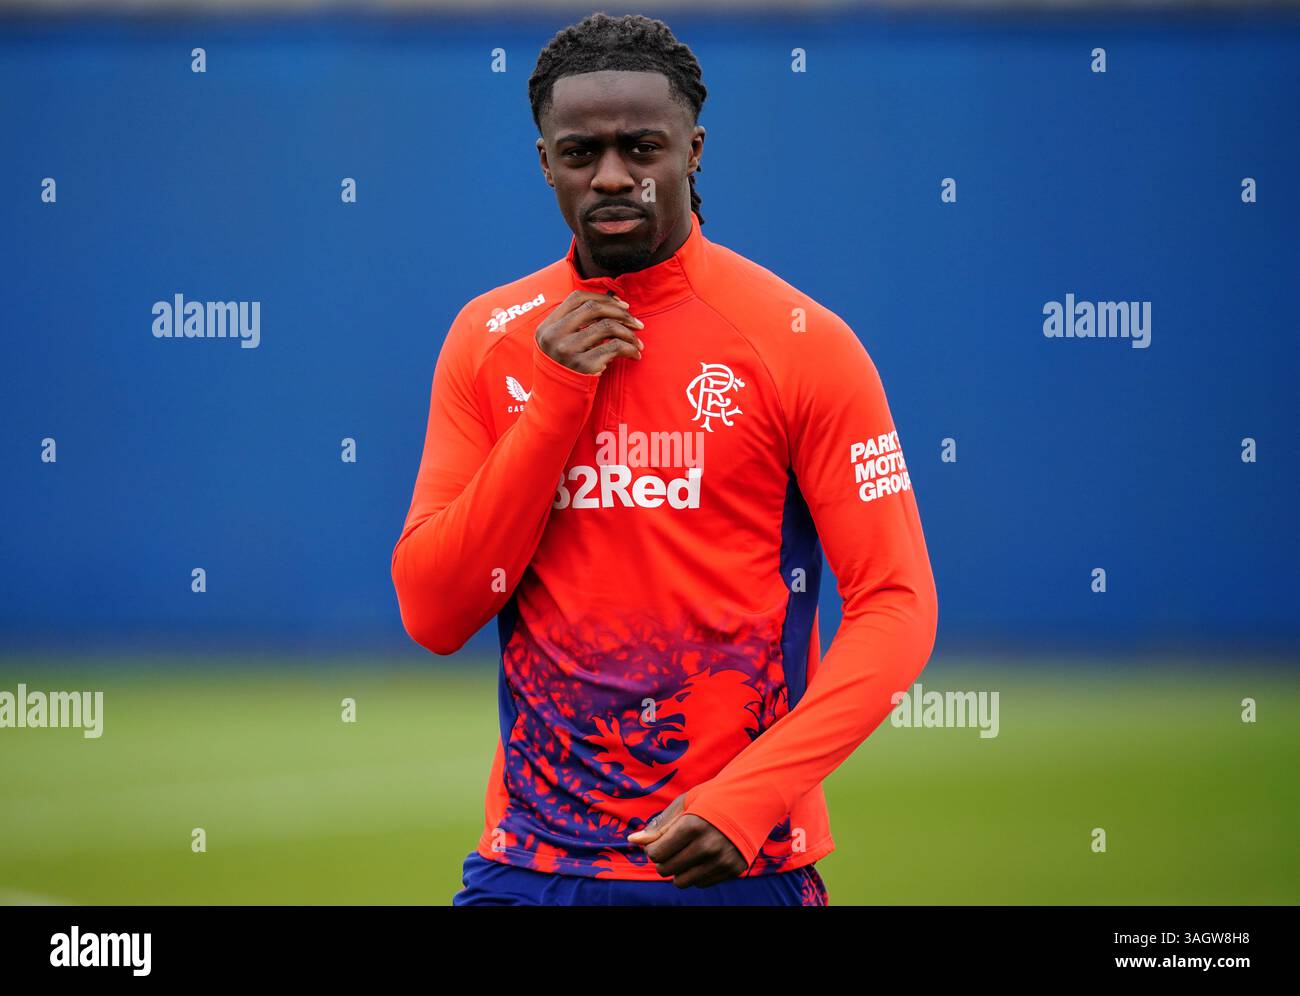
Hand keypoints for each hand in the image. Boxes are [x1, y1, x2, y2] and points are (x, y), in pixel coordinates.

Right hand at [536, 290, 644, 374]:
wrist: (556, 405)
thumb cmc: (564, 372)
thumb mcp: (558, 345)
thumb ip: (575, 325)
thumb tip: (614, 303)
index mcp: (547, 327)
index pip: (577, 298)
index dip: (603, 298)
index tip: (622, 305)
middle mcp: (555, 337)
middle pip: (594, 309)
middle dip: (621, 313)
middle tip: (637, 323)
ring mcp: (568, 351)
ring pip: (608, 327)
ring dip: (629, 333)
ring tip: (638, 342)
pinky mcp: (584, 367)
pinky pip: (615, 348)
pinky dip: (630, 349)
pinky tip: (635, 354)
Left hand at [627, 792, 748, 887]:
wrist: (753, 800)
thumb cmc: (712, 799)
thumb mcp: (685, 803)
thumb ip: (659, 824)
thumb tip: (633, 840)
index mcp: (693, 825)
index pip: (656, 853)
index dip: (652, 848)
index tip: (659, 840)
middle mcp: (708, 846)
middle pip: (666, 869)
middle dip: (663, 860)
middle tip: (671, 847)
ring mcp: (722, 860)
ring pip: (682, 881)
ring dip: (678, 870)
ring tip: (686, 853)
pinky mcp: (733, 870)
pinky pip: (701, 883)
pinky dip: (696, 873)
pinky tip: (703, 856)